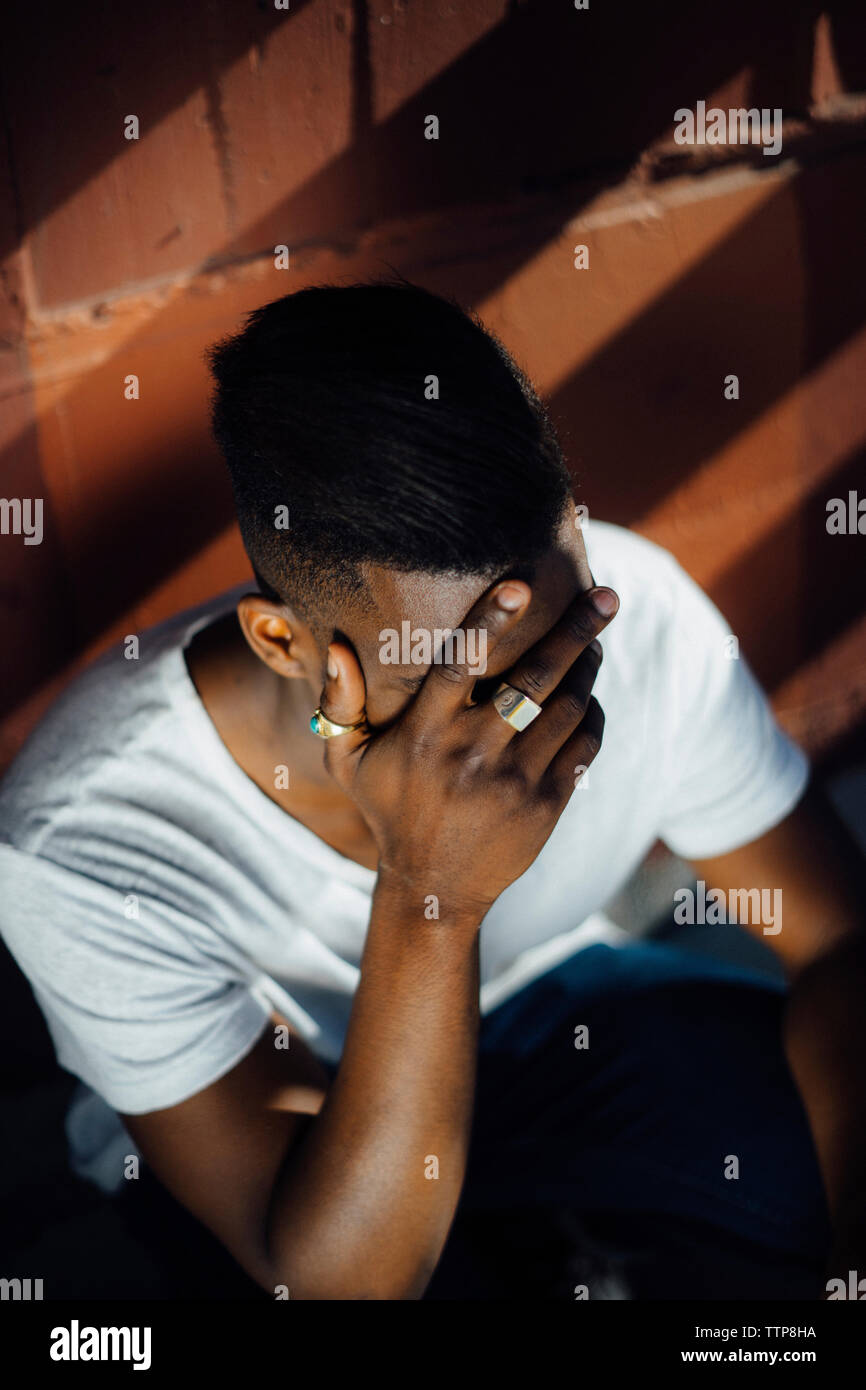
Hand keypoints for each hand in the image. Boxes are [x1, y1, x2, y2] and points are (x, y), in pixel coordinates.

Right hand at [319, 579, 618, 921]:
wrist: (435, 886)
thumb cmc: (390, 807)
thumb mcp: (349, 761)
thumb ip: (339, 703)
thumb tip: (336, 644)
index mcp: (425, 733)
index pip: (461, 663)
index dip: (491, 620)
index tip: (520, 584)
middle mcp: (472, 753)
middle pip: (533, 679)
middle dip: (573, 633)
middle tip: (605, 596)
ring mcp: (514, 780)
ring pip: (566, 708)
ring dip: (587, 668)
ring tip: (594, 641)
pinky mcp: (546, 804)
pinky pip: (582, 745)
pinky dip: (591, 714)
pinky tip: (587, 695)